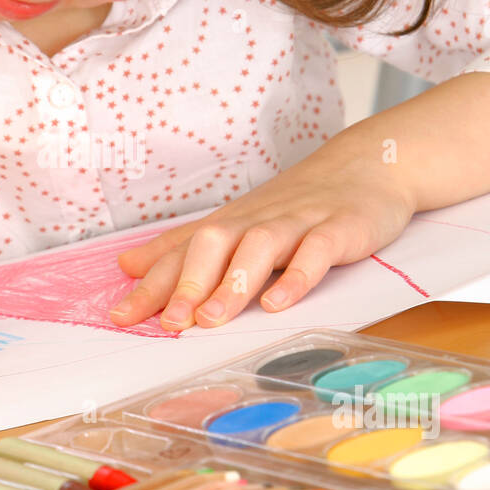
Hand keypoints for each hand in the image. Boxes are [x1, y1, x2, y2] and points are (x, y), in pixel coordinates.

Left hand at [109, 152, 414, 330]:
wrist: (368, 165)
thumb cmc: (297, 204)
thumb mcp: (238, 224)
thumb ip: (186, 248)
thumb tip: (129, 265)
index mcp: (231, 224)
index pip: (182, 253)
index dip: (152, 284)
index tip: (121, 316)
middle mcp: (256, 221)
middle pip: (213, 245)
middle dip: (187, 284)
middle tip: (168, 324)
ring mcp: (297, 223)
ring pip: (258, 248)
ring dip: (233, 284)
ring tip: (211, 319)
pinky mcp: (338, 229)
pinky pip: (316, 252)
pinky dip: (297, 277)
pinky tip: (279, 303)